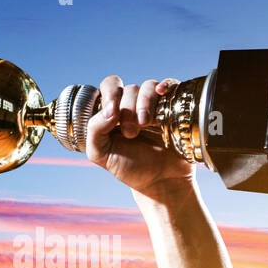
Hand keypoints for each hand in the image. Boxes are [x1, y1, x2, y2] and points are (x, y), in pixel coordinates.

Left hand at [86, 76, 196, 199]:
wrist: (160, 182)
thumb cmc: (129, 168)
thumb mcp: (101, 154)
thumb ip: (94, 130)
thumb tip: (110, 109)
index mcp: (113, 111)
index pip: (110, 86)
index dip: (111, 94)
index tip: (114, 114)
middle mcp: (133, 104)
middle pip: (129, 88)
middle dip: (128, 109)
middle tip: (131, 133)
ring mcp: (155, 105)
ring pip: (148, 86)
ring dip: (144, 102)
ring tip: (145, 124)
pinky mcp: (173, 108)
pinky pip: (171, 86)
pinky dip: (167, 84)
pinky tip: (162, 92)